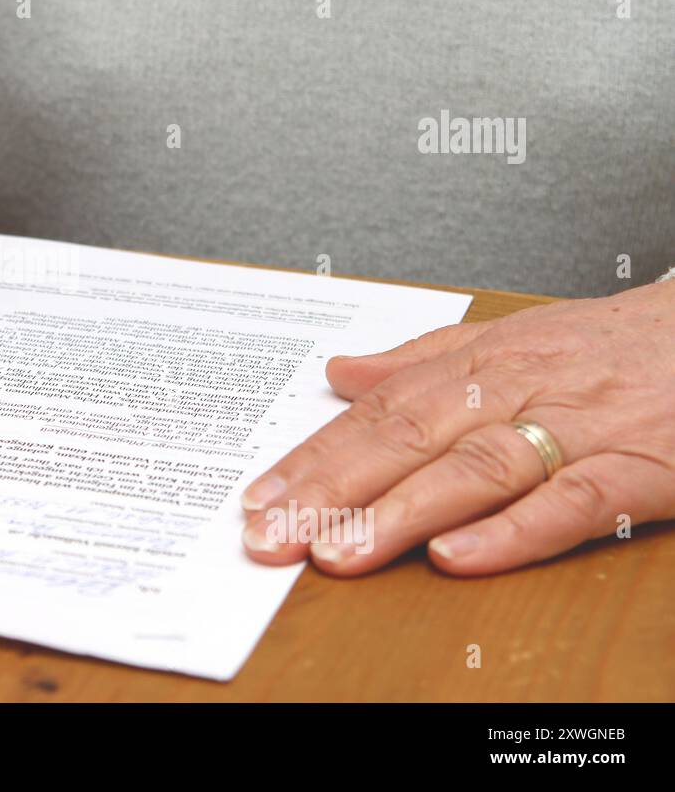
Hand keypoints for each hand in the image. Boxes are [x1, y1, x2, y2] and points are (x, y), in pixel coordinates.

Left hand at [241, 279, 674, 575]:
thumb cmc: (606, 345)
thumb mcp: (511, 337)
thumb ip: (422, 361)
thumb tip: (339, 373)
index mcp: (480, 363)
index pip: (378, 412)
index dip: (314, 457)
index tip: (258, 499)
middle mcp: (518, 391)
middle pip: (410, 438)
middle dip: (333, 489)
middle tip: (272, 536)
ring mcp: (578, 430)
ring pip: (478, 469)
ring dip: (403, 513)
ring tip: (339, 551)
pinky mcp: (640, 470)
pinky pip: (573, 503)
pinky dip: (514, 531)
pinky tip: (457, 557)